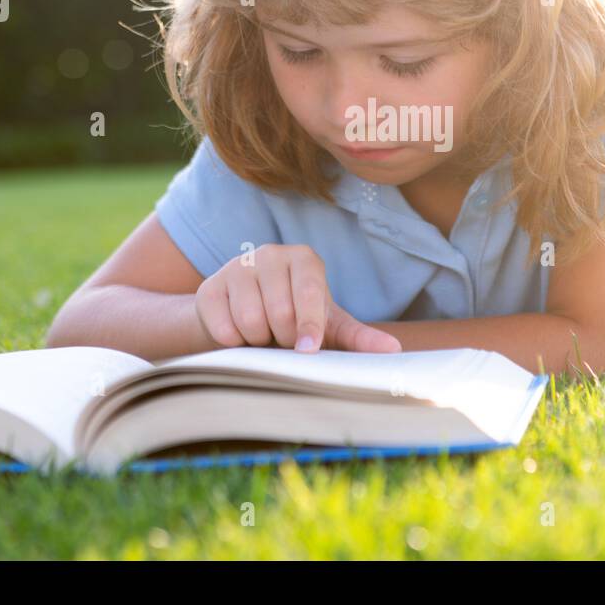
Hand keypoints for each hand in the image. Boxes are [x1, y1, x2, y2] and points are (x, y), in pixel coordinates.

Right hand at [194, 244, 402, 353]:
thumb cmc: (294, 321)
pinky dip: (233, 343)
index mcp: (305, 259)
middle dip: (282, 338)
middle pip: (279, 313)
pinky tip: (238, 335)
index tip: (307, 350)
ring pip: (250, 321)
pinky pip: (223, 328)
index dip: (309, 329)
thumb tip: (395, 350)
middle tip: (281, 338)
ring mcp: (236, 266)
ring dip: (258, 341)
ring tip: (262, 335)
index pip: (309, 296)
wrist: (240, 319)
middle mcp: (270, 253)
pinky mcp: (209, 286)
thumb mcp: (328, 327)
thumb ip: (358, 337)